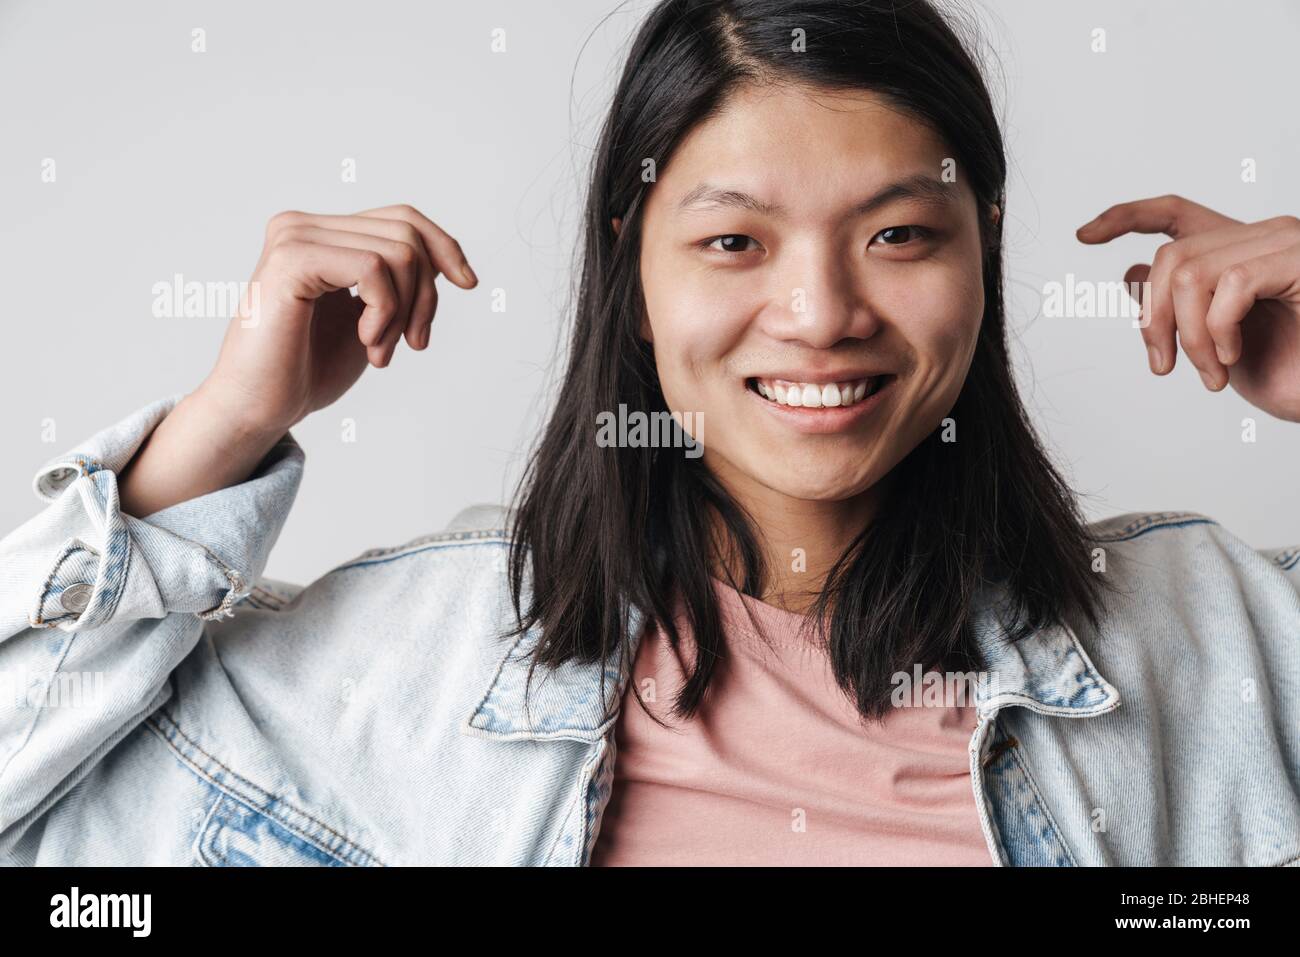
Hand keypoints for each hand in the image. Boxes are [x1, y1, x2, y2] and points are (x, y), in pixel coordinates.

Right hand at [201, 204, 477, 434]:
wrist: (259, 408)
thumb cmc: (308, 370)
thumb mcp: (373, 319)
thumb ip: (400, 284)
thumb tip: (445, 261)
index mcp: (321, 235)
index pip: (401, 218)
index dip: (444, 246)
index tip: (468, 284)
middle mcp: (303, 226)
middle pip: (407, 234)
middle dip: (426, 296)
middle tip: (412, 344)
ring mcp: (294, 236)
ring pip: (398, 252)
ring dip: (404, 313)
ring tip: (380, 351)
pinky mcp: (292, 258)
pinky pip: (373, 269)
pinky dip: (385, 312)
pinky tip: (367, 342)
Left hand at [1076, 195, 1299, 421]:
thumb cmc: (1287, 370)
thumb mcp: (1212, 339)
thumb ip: (1176, 303)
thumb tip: (1130, 272)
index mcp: (1239, 250)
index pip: (1175, 213)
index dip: (1127, 217)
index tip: (1084, 235)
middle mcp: (1263, 236)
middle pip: (1171, 257)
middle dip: (1154, 319)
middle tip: (1163, 366)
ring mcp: (1286, 243)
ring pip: (1191, 273)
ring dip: (1189, 337)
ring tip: (1209, 375)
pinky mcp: (1299, 261)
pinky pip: (1229, 286)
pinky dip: (1219, 331)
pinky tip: (1232, 360)